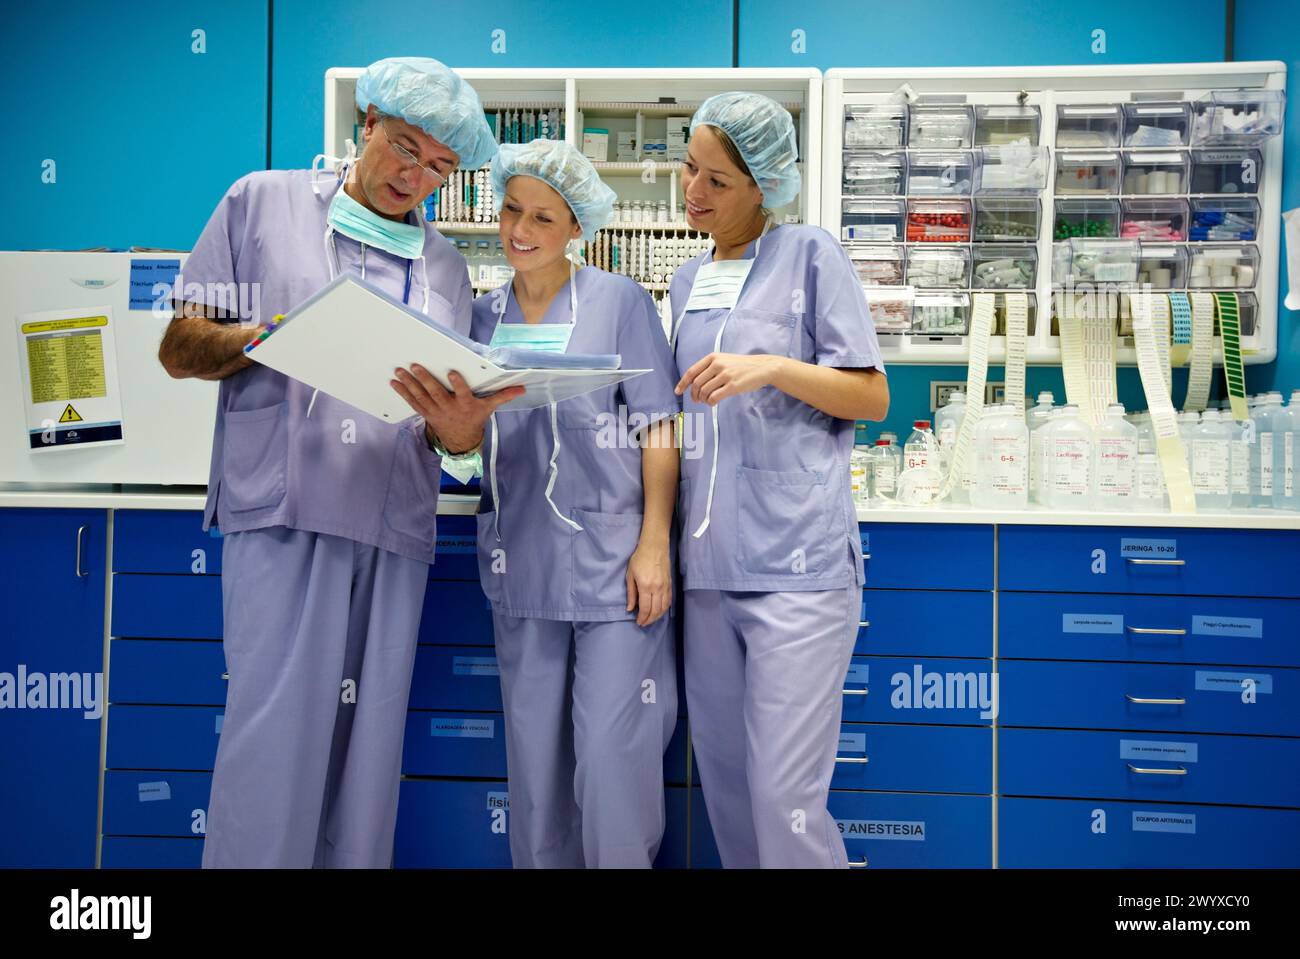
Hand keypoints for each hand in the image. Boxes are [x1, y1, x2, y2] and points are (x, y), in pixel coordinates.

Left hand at [390, 366, 523, 452]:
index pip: (462, 394)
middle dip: (425, 380)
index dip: (458, 384)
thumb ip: (503, 396)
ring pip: (422, 397)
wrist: (460, 440)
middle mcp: (449, 409)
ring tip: (400, 372)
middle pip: (436, 394)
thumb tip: (521, 388)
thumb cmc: (474, 418)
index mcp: (466, 405)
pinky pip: (413, 403)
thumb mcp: (489, 408)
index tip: (452, 372)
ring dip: (409, 384)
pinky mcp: (426, 413)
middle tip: (415, 366)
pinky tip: (395, 383)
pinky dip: (403, 393)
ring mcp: (436, 412)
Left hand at [625, 540, 670, 626]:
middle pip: (656, 611)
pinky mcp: (670, 584)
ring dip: (657, 616)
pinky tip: (659, 611)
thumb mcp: (630, 575)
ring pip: (664, 608)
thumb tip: (630, 608)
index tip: (638, 622)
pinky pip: (669, 601)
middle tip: (643, 623)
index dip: (642, 618)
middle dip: (649, 620)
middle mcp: (657, 588)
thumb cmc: (639, 558)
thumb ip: (631, 594)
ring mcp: (665, 587)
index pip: (645, 608)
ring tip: (650, 619)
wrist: (655, 546)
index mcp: (646, 586)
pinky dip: (664, 609)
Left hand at [674, 353, 784, 405]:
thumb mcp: (724, 360)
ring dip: (703, 399)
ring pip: (704, 391)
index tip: (677, 392)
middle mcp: (717, 365)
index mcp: (713, 357)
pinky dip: (710, 402)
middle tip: (696, 400)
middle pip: (696, 384)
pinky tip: (713, 403)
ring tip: (707, 401)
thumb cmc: (742, 366)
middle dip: (694, 394)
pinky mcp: (733, 386)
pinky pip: (714, 397)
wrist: (763, 367)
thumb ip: (710, 368)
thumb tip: (693, 383)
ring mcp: (725, 375)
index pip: (691, 372)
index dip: (682, 383)